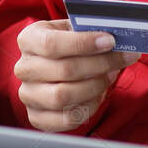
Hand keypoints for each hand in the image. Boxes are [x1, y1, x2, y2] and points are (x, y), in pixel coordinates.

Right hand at [13, 18, 141, 131]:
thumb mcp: (73, 29)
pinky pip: (66, 118)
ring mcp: (28, 95)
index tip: (110, 41)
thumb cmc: (67, 46)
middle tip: (122, 58)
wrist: (54, 66)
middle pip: (64, 70)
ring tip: (109, 76)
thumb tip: (117, 35)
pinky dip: (88, 108)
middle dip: (100, 64)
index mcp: (29, 40)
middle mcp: (24, 68)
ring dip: (95, 86)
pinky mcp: (37, 117)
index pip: (52, 43)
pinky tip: (98, 95)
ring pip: (64, 96)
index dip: (84, 43)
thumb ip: (89, 30)